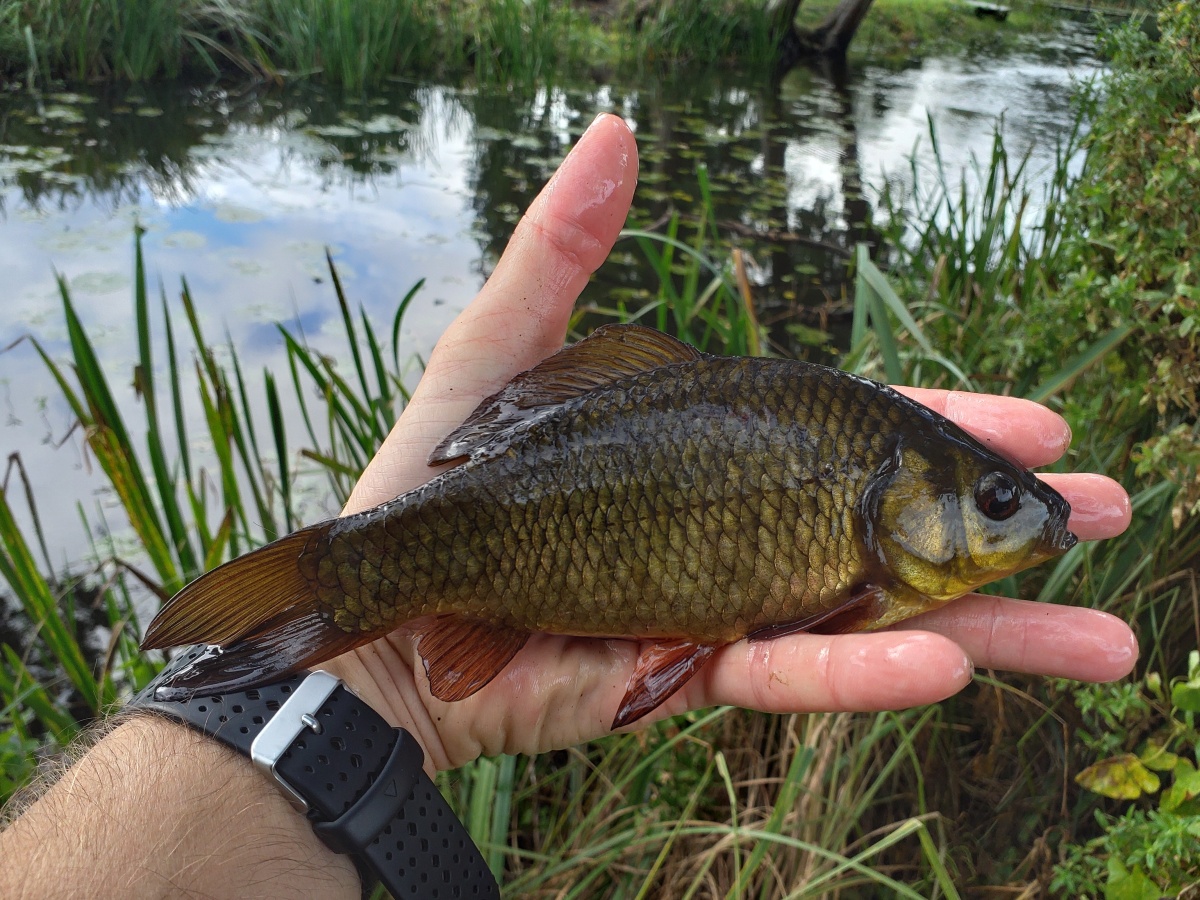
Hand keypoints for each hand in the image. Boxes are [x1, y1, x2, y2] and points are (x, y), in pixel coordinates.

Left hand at [320, 113, 1136, 773]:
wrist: (393, 609)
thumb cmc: (443, 475)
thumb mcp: (504, 347)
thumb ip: (562, 249)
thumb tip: (616, 129)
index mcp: (722, 452)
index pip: (857, 436)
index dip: (946, 429)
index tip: (1042, 424)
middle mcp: (740, 528)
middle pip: (894, 531)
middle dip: (1002, 532)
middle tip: (1111, 516)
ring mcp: (723, 603)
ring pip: (874, 622)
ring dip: (988, 633)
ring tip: (1101, 646)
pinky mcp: (689, 673)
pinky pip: (788, 674)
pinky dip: (860, 674)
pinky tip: (944, 667)